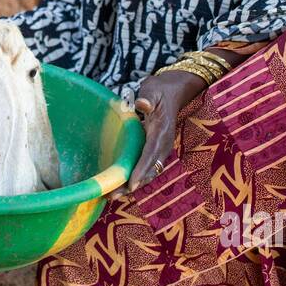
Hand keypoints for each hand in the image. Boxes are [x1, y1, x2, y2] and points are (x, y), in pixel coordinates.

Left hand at [114, 70, 207, 197]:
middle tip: (113, 196)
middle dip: (132, 184)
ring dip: (132, 185)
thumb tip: (141, 103)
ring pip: (148, 172)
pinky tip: (120, 185)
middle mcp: (163, 144)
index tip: (131, 184)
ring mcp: (161, 149)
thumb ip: (147, 97)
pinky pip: (146, 168)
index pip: (151, 153)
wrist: (174, 92)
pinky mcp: (156, 151)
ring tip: (112, 196)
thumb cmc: (159, 90)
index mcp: (161, 131)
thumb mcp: (153, 89)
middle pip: (149, 169)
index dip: (141, 169)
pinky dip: (135, 178)